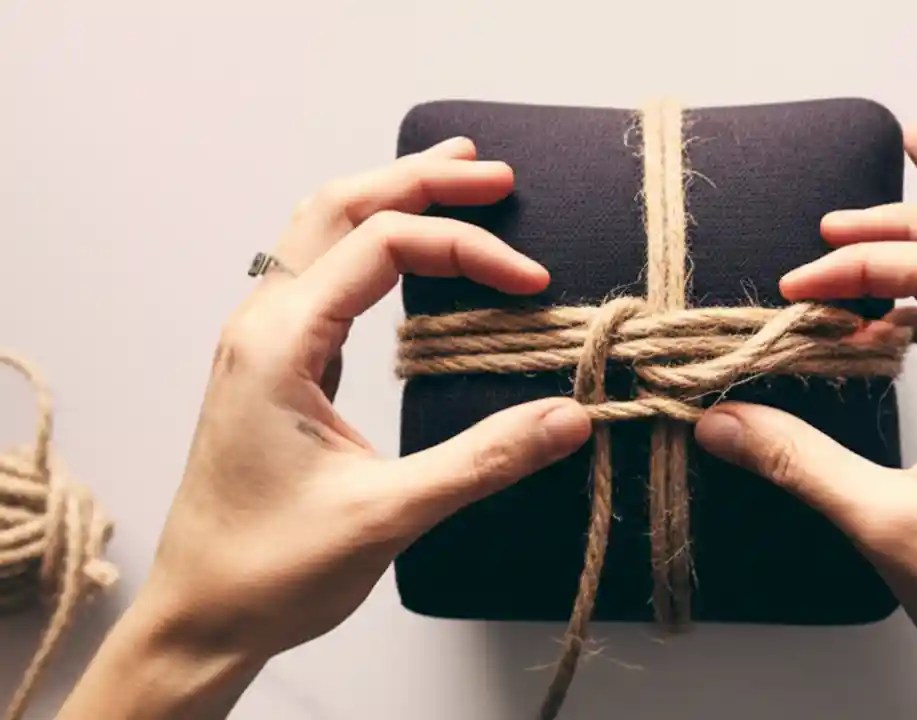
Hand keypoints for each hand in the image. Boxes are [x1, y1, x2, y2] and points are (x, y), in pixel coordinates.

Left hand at [59, 138, 591, 718]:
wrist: (201, 617)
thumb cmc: (270, 569)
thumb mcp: (387, 515)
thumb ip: (483, 459)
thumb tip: (570, 416)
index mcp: (278, 342)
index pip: (383, 246)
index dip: (468, 249)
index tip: (533, 285)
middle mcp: (262, 325)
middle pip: (339, 206)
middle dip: (420, 181)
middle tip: (496, 173)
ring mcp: (264, 343)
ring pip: (322, 232)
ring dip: (388, 198)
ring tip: (453, 178)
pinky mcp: (277, 368)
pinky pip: (322, 276)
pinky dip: (372, 245)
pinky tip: (409, 256)